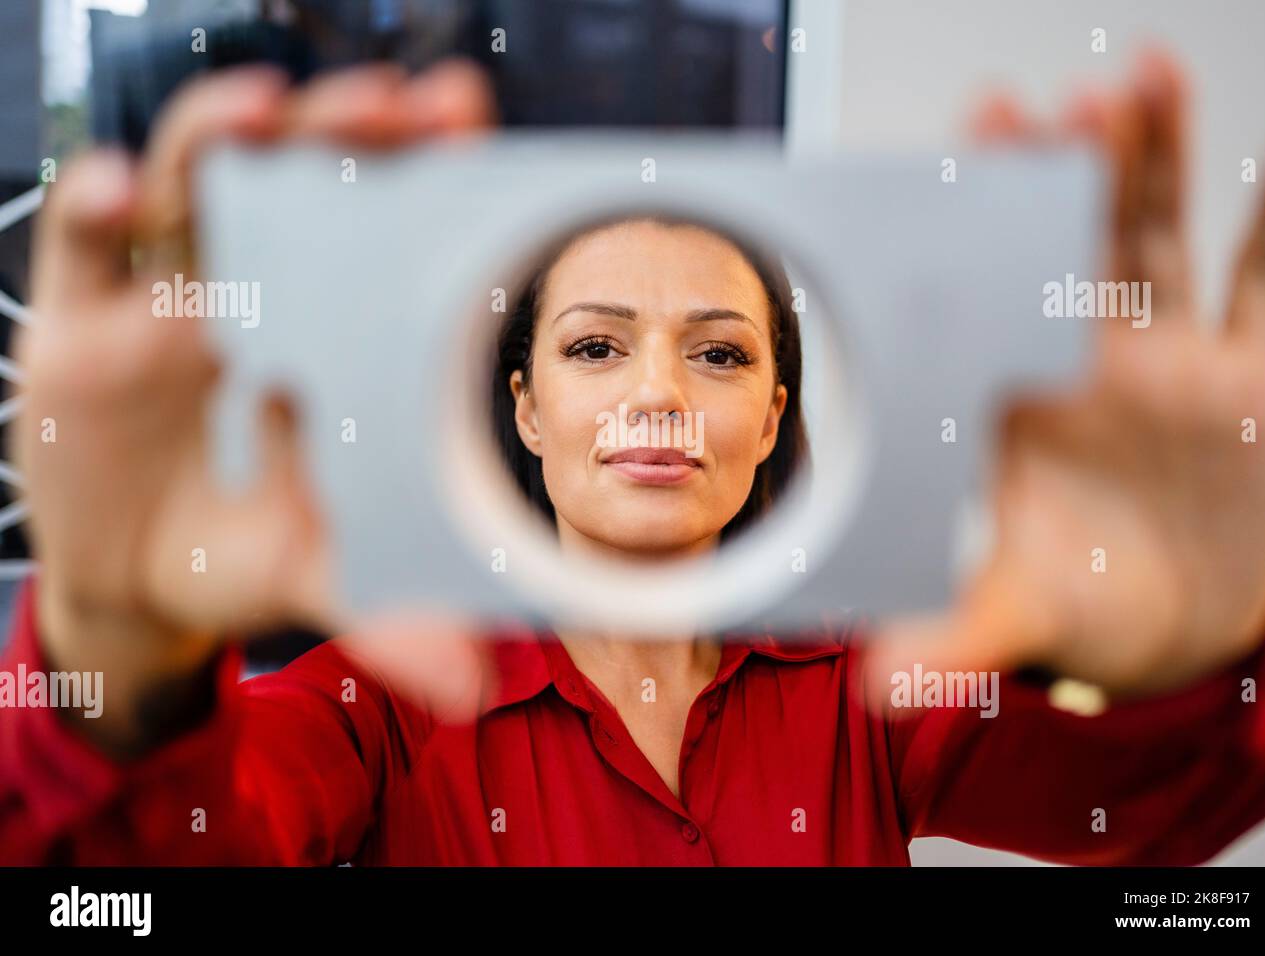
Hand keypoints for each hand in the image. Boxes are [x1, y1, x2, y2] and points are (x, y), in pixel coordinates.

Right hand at [16, 60, 497, 750]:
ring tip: (273, 111)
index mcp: (329, 333)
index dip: (417, 170)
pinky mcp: (77, 326)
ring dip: (227, 137)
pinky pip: (82, 246)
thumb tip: (472, 688)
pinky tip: (127, 189)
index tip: (466, 127)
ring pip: (192, 185)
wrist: (140, 587)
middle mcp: (254, 295)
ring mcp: (162, 298)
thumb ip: (395, 615)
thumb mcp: (326, 574)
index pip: (376, 228)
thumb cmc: (250, 556)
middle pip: (294, 179)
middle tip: (396, 107)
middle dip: (342, 131)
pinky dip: (98, 206)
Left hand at [867, 49, 1264, 699]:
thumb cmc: (1080, 597)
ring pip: (1164, 239)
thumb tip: (878, 688)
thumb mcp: (1016, 613)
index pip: (995, 291)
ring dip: (1160, 162)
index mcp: (1022, 395)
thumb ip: (952, 640)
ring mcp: (1178, 355)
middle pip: (1075, 243)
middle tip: (1061, 102)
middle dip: (1071, 170)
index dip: (988, 219)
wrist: (1171, 625)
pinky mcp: (1260, 372)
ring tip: (1147, 82)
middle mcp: (1092, 357)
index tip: (976, 142)